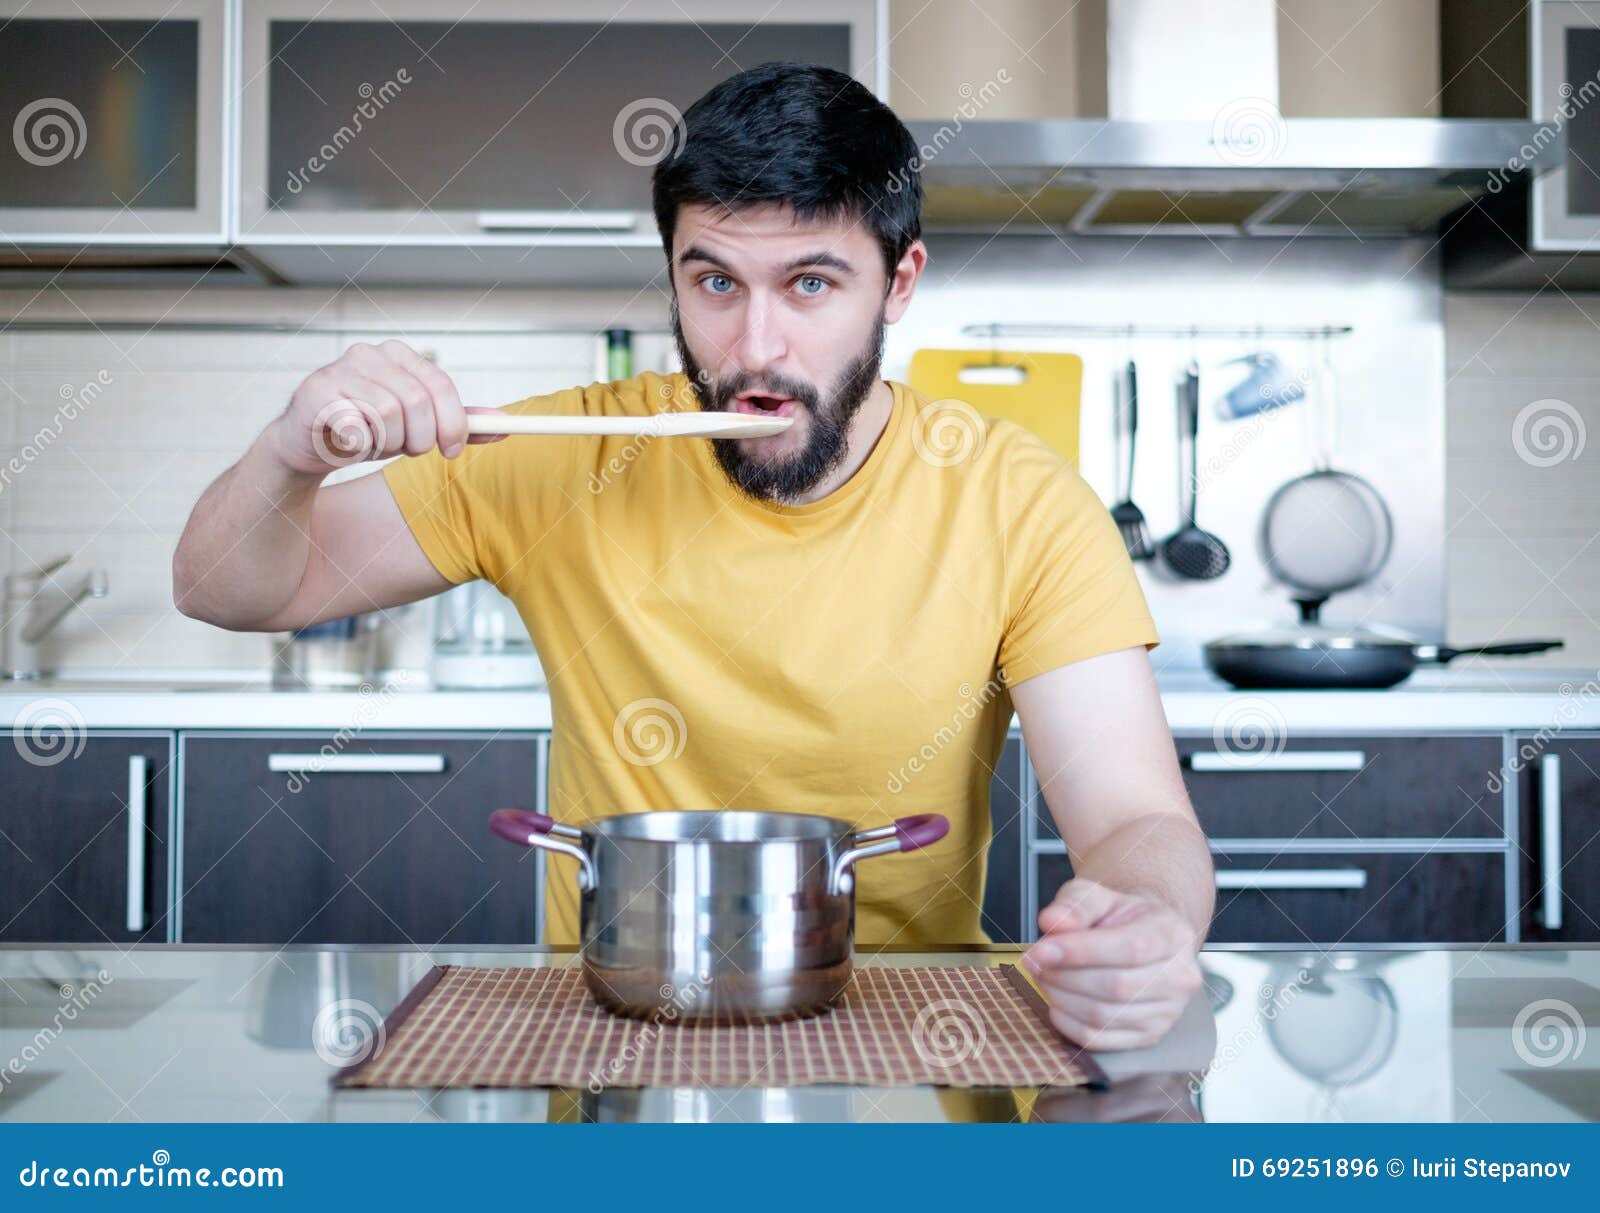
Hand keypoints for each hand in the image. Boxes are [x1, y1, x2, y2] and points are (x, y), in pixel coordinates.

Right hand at [270, 339, 504, 474]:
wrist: (309, 443)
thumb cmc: (367, 429)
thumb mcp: (418, 427)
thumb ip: (458, 423)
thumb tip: (503, 423)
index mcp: (399, 356)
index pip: (440, 384)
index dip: (453, 422)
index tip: (452, 450)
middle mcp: (370, 354)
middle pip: (417, 401)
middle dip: (418, 438)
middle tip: (405, 448)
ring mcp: (340, 369)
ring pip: (389, 414)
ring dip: (388, 443)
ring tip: (373, 442)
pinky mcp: (316, 391)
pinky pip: (356, 426)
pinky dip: (359, 445)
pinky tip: (348, 441)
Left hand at [1022, 877, 1201, 1050]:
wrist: (1144, 939)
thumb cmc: (1120, 918)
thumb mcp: (1097, 897)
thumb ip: (1075, 905)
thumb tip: (1052, 921)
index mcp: (1172, 934)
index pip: (1129, 949)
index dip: (1079, 952)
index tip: (1040, 951)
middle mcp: (1179, 976)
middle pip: (1116, 985)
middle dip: (1065, 976)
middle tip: (1036, 963)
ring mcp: (1168, 1011)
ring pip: (1105, 1015)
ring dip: (1063, 999)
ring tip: (1045, 978)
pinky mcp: (1149, 1036)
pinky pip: (1101, 1039)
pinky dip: (1069, 1024)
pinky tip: (1057, 1004)